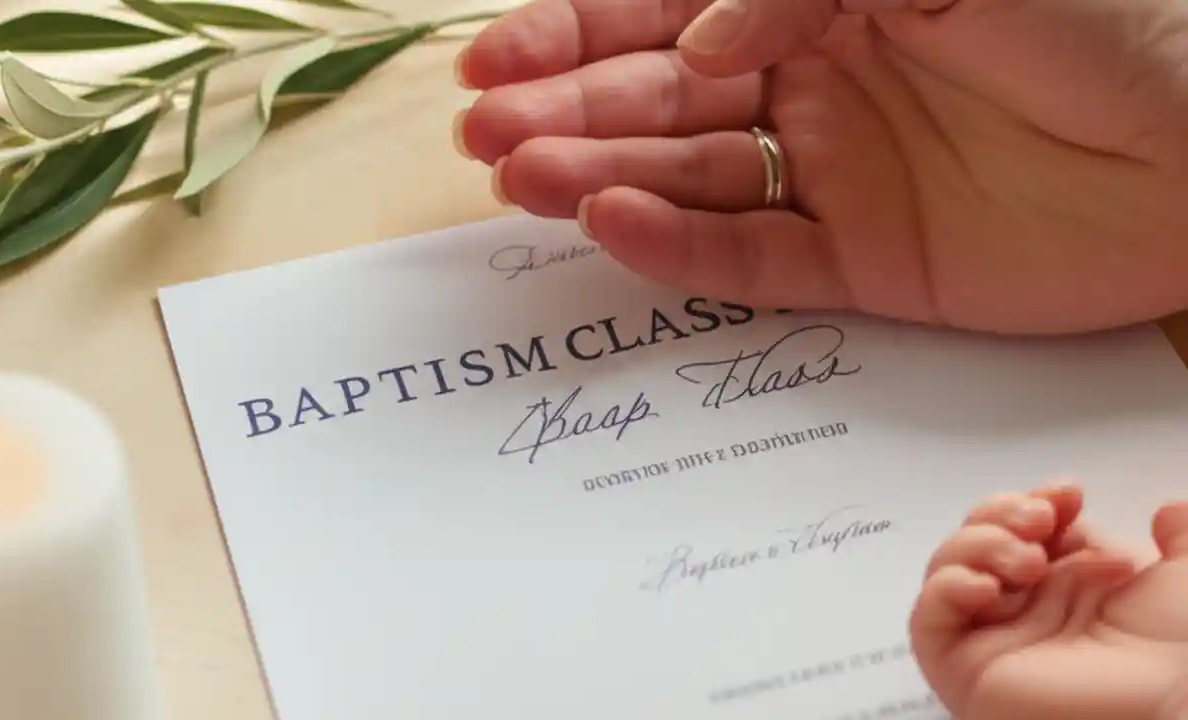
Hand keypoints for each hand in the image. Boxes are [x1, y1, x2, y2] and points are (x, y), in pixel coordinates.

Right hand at [455, 0, 1187, 332]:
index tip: (490, 59)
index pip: (665, 14)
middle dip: (564, 110)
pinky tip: (612, 227)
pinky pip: (752, 259)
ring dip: (598, 177)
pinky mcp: (861, 261)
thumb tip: (698, 46)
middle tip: (481, 135)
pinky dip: (680, 248)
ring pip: (688, 178)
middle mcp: (812, 82)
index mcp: (818, 0)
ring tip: (519, 180)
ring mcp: (832, 175)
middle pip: (658, 99)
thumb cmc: (1099, 18)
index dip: (572, 33)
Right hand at [910, 483, 1187, 718]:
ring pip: (945, 571)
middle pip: (975, 540)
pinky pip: (926, 621)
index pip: (1022, 528)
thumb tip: (1167, 512)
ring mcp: (995, 640)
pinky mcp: (965, 670)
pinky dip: (946, 589)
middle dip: (999, 513)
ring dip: (977, 545)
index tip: (1065, 494)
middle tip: (1041, 520)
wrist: (1178, 704)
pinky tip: (986, 586)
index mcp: (1075, 586)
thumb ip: (1178, 534)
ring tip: (1029, 561)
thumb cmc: (1187, 649)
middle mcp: (1030, 611)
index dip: (1031, 501)